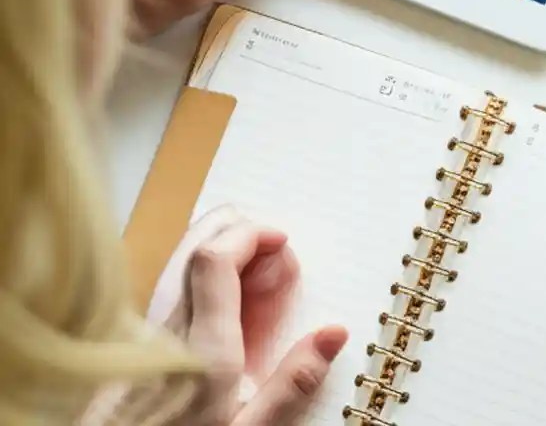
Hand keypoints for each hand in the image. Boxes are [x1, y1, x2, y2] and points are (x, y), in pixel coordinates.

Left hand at [151, 211, 348, 424]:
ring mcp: (150, 339)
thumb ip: (293, 384)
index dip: (249, 235)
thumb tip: (334, 333)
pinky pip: (174, 294)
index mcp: (206, 350)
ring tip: (257, 270)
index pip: (215, 261)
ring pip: (181, 270)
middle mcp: (171, 334)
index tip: (280, 240)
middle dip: (237, 233)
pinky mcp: (140, 351)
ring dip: (221, 254)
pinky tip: (228, 304)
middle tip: (273, 248)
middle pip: (193, 252)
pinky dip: (206, 281)